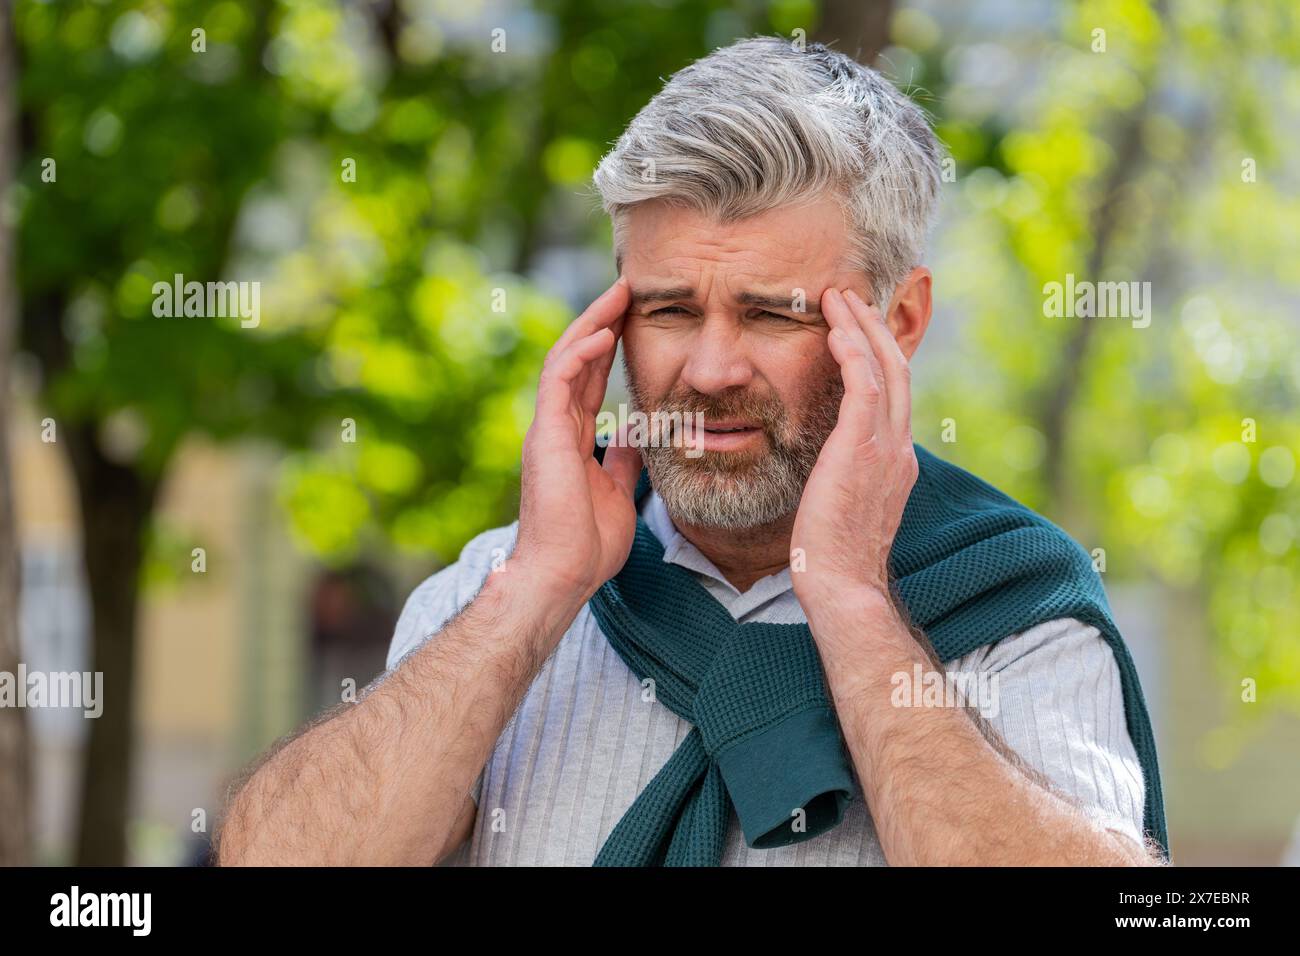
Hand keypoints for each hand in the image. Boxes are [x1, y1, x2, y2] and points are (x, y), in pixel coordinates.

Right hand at [514, 276, 642, 601]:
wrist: (563, 575)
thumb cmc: (587, 545)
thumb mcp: (618, 491)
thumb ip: (623, 460)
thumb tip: (637, 434)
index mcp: (571, 438)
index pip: (591, 379)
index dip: (609, 347)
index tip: (632, 318)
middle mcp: (555, 427)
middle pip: (577, 359)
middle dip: (601, 321)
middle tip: (628, 289)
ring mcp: (547, 428)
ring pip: (565, 359)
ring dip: (592, 323)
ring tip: (619, 295)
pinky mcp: (544, 434)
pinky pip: (559, 381)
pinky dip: (581, 353)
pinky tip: (605, 332)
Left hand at [790, 288, 917, 605]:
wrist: (842, 586)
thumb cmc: (832, 556)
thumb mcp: (845, 505)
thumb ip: (847, 475)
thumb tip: (828, 465)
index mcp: (897, 460)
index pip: (893, 393)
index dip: (877, 355)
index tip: (855, 329)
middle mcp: (899, 447)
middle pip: (897, 369)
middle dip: (874, 328)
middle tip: (850, 297)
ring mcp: (886, 447)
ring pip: (884, 368)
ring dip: (860, 328)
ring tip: (837, 298)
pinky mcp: (862, 449)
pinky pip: (863, 386)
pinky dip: (852, 352)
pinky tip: (835, 329)